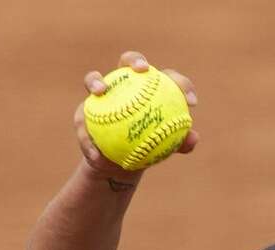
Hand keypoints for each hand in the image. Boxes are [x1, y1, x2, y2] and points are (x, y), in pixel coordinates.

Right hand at [74, 50, 199, 181]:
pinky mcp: (82, 115)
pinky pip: (82, 124)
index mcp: (147, 87)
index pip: (164, 77)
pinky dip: (88, 139)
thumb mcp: (165, 148)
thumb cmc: (148, 148)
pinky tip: (96, 154)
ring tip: (100, 91)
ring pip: (92, 79)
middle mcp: (123, 84)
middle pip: (127, 62)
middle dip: (135, 60)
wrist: (122, 163)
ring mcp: (100, 97)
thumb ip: (181, 142)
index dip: (178, 82)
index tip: (190, 101)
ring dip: (95, 81)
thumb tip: (193, 137)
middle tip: (143, 71)